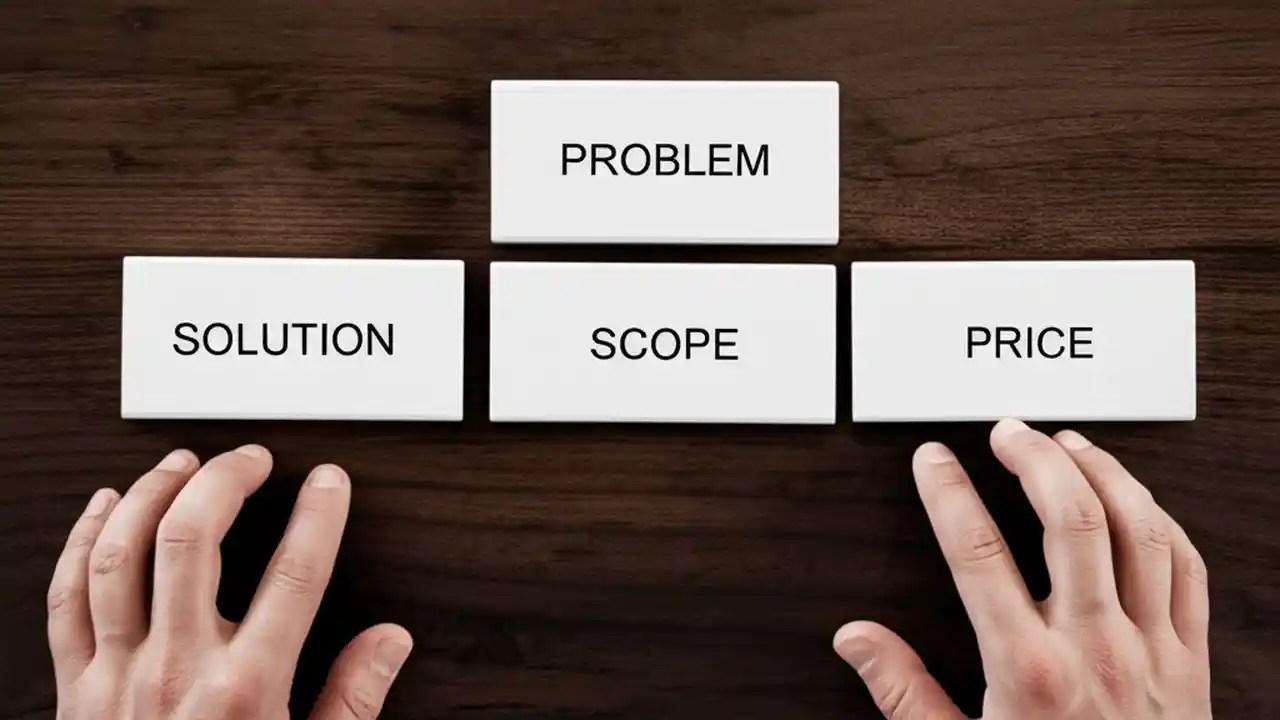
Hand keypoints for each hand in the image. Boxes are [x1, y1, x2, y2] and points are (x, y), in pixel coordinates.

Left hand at [47, 445, 411, 718]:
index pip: (294, 576)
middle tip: (250, 459)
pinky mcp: (73, 692)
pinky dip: (84, 542)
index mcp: (245, 692)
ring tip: (182, 464)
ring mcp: (116, 678)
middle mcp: (176, 673)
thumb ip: (351, 700)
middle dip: (224, 482)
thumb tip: (388, 642)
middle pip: (193, 542)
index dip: (318, 516)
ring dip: (150, 495)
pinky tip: (105, 508)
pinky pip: (67, 600)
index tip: (330, 482)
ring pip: (121, 557)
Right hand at [833, 419, 1210, 718]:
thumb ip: (904, 692)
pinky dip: (1161, 521)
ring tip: (1071, 444)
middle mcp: (1093, 648)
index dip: (948, 494)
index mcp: (1028, 670)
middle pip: (1071, 520)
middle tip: (1009, 431)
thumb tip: (857, 639)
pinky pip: (1189, 569)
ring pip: (1138, 530)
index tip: (934, 461)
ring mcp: (1150, 650)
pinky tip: (1136, 501)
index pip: (977, 553)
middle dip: (1036, 459)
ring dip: (1104, 473)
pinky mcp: (1191, 660)